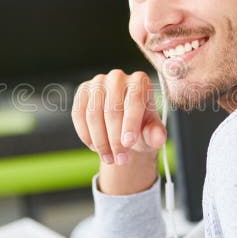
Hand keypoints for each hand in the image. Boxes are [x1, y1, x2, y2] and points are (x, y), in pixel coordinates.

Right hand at [71, 70, 166, 193]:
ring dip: (100, 141)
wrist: (124, 125)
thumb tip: (158, 139)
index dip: (130, 124)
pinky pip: (78, 114)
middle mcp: (118, 77)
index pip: (134, 100)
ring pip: (93, 114)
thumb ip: (156, 134)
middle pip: (112, 110)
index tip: (128, 145)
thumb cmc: (141, 126)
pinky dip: (85, 134)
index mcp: (140, 81)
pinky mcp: (82, 91)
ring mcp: (97, 82)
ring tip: (109, 158)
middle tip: (120, 160)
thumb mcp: (152, 133)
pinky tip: (94, 147)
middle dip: (115, 139)